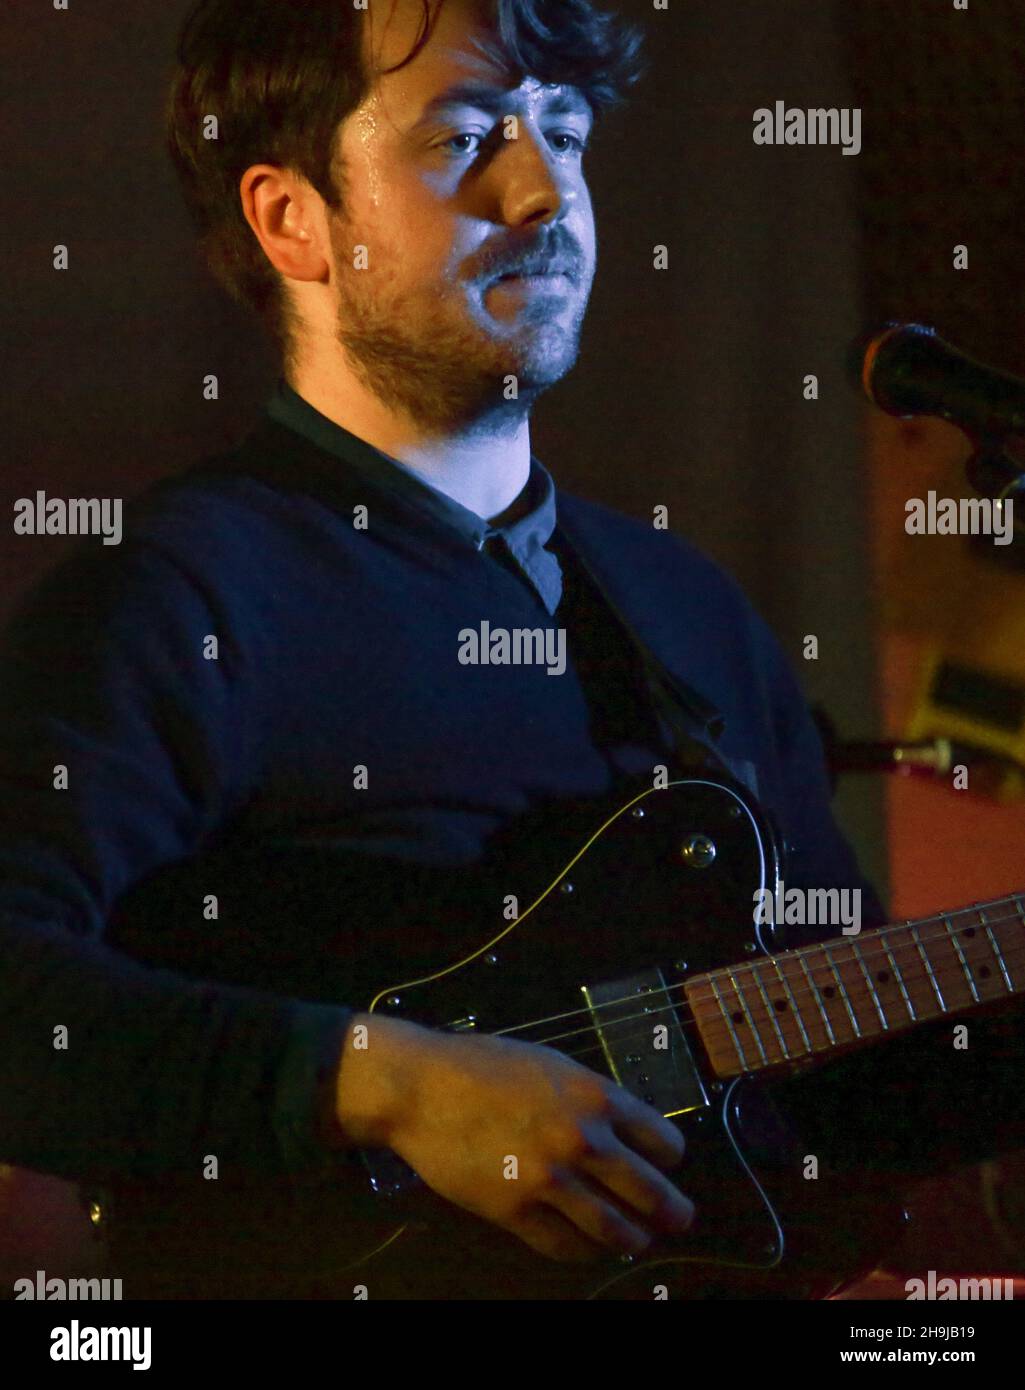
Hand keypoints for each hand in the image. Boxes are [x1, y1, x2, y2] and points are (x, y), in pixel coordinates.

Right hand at [335, 1012, 693, 1261]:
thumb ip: (589, 1095)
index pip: (662, 1140)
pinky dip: (585, 1251)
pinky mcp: (516, 1211)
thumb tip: (621, 1128)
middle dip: (671, 1210)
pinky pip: (564, 1244)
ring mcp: (550, 1180)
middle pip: (649, 1191)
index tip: (668, 1164)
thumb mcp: (550, 1064)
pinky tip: (590, 1248)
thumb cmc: (484, 1065)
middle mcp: (582, 1140)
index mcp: (595, 1097)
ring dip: (633, 1239)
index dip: (670, 1156)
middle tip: (680, 1219)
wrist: (423, 1087)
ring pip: (612, 1227)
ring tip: (639, 1241)